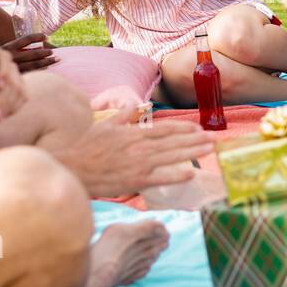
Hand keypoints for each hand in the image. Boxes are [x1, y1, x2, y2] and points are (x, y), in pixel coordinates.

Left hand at [0, 47, 27, 120]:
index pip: (3, 58)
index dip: (3, 71)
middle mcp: (4, 65)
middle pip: (12, 77)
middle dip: (4, 97)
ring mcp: (13, 78)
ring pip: (19, 89)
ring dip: (9, 105)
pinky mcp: (18, 91)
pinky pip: (22, 98)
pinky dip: (14, 108)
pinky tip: (3, 116)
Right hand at [1, 32, 57, 71]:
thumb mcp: (3, 50)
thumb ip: (16, 46)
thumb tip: (35, 42)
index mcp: (8, 47)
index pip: (26, 39)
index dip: (37, 37)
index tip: (46, 36)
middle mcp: (12, 57)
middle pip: (33, 53)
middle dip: (45, 52)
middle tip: (52, 51)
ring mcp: (15, 68)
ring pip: (34, 64)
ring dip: (47, 62)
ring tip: (56, 59)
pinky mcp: (17, 77)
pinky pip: (32, 73)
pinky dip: (41, 70)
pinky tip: (47, 68)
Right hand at [69, 111, 214, 198]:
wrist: (70, 166)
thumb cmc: (84, 146)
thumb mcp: (105, 125)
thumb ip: (124, 116)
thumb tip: (135, 105)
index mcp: (133, 133)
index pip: (164, 129)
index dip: (184, 128)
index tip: (199, 128)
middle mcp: (139, 146)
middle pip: (173, 141)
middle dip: (196, 139)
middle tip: (215, 138)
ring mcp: (138, 163)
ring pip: (171, 156)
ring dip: (193, 152)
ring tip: (210, 149)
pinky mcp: (134, 180)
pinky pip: (160, 178)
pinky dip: (176, 175)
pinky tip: (191, 173)